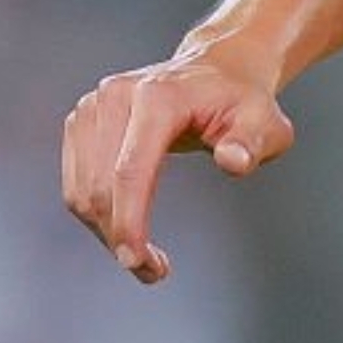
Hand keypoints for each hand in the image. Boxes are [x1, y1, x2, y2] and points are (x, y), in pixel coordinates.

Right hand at [60, 48, 293, 283]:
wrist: (219, 70)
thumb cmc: (244, 102)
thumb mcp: (265, 122)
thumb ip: (251, 143)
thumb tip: (233, 163)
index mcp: (158, 96)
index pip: (130, 169)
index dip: (129, 220)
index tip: (136, 262)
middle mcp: (116, 96)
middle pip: (101, 185)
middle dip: (120, 236)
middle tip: (153, 272)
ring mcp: (93, 106)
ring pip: (82, 189)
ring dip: (105, 232)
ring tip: (147, 257)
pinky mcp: (82, 120)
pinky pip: (78, 182)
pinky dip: (97, 215)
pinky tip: (128, 229)